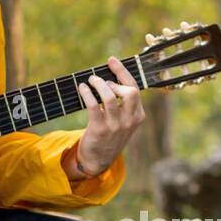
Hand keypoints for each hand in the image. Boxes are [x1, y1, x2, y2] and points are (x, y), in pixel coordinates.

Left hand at [71, 56, 144, 175]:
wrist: (98, 160)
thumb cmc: (109, 135)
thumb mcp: (123, 121)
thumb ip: (123, 104)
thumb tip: (110, 77)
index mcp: (138, 116)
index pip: (135, 89)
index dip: (123, 72)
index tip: (111, 60)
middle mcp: (129, 121)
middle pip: (130, 92)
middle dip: (114, 80)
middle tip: (100, 79)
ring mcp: (116, 126)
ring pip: (110, 97)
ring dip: (99, 84)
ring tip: (90, 81)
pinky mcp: (100, 129)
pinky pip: (94, 105)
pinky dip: (87, 93)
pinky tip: (82, 88)